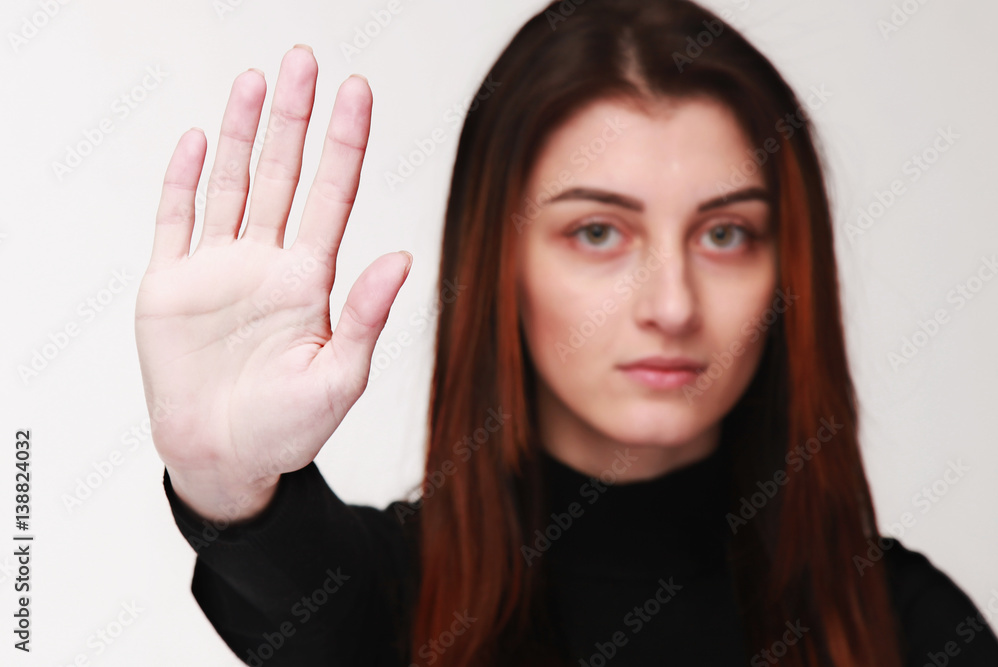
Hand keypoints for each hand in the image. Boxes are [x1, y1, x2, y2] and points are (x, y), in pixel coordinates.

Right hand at [135, 45, 410, 521]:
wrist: (222, 459)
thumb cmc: (287, 428)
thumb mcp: (338, 379)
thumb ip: (366, 317)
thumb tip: (403, 256)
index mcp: (310, 281)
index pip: (332, 196)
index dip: (346, 143)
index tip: (358, 91)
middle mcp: (267, 263)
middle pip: (283, 174)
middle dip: (294, 118)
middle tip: (303, 60)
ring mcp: (219, 269)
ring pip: (232, 184)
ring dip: (241, 132)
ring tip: (255, 80)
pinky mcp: (172, 285)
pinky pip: (176, 220)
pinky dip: (184, 180)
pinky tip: (198, 139)